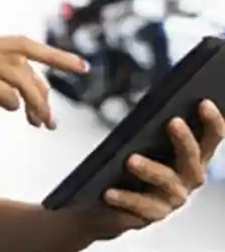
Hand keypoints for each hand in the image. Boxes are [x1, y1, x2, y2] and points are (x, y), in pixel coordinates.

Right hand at [0, 36, 89, 150]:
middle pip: (22, 50)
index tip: (79, 65)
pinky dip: (12, 102)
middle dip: (54, 66)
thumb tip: (34, 88)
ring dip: (35, 98)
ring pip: (16, 69)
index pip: (19, 43)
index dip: (51, 53)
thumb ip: (1, 83)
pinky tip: (10, 113)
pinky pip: (0, 86)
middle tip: (72, 87)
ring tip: (40, 121)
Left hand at [77, 100, 224, 240]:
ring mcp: (172, 199)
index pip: (210, 138)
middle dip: (185, 140)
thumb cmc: (127, 163)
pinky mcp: (151, 215)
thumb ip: (149, 126)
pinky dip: (124, 198)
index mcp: (192, 157)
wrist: (105, 201)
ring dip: (150, 169)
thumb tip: (154, 102)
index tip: (204, 102)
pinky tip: (108, 192)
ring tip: (130, 159)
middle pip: (193, 159)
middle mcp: (188, 178)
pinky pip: (140, 207)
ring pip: (167, 183)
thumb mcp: (138, 141)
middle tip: (173, 121)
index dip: (212, 121)